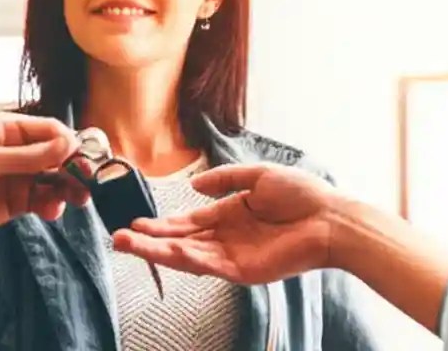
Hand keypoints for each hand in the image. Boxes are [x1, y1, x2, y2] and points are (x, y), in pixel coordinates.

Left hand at [0, 113, 90, 248]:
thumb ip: (28, 157)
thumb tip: (68, 143)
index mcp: (7, 129)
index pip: (49, 130)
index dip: (69, 142)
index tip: (83, 158)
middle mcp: (16, 150)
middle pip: (57, 154)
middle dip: (73, 166)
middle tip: (87, 182)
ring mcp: (17, 177)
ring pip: (54, 178)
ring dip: (67, 187)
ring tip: (77, 200)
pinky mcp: (16, 202)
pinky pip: (43, 199)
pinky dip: (52, 204)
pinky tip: (52, 211)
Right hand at [112, 163, 337, 284]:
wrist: (330, 218)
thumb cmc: (302, 195)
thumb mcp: (257, 176)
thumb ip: (225, 179)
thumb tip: (195, 186)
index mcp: (229, 215)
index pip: (188, 222)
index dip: (161, 223)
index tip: (135, 222)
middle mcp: (226, 238)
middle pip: (179, 241)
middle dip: (148, 240)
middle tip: (117, 237)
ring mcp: (232, 256)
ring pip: (185, 255)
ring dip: (155, 252)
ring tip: (126, 244)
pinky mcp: (242, 271)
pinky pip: (206, 265)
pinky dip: (183, 259)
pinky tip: (163, 252)